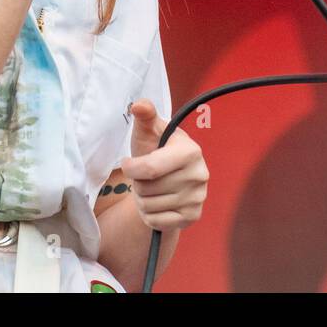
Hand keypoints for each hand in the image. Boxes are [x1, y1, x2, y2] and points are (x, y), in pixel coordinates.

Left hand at [119, 99, 207, 231]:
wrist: (168, 178)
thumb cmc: (155, 150)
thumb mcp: (149, 132)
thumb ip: (145, 116)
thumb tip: (138, 105)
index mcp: (190, 151)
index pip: (150, 169)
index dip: (131, 168)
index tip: (127, 163)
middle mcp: (199, 175)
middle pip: (147, 189)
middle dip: (137, 184)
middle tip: (144, 177)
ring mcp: (198, 197)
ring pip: (149, 206)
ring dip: (142, 199)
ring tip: (150, 188)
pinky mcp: (193, 216)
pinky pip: (156, 221)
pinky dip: (149, 215)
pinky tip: (157, 202)